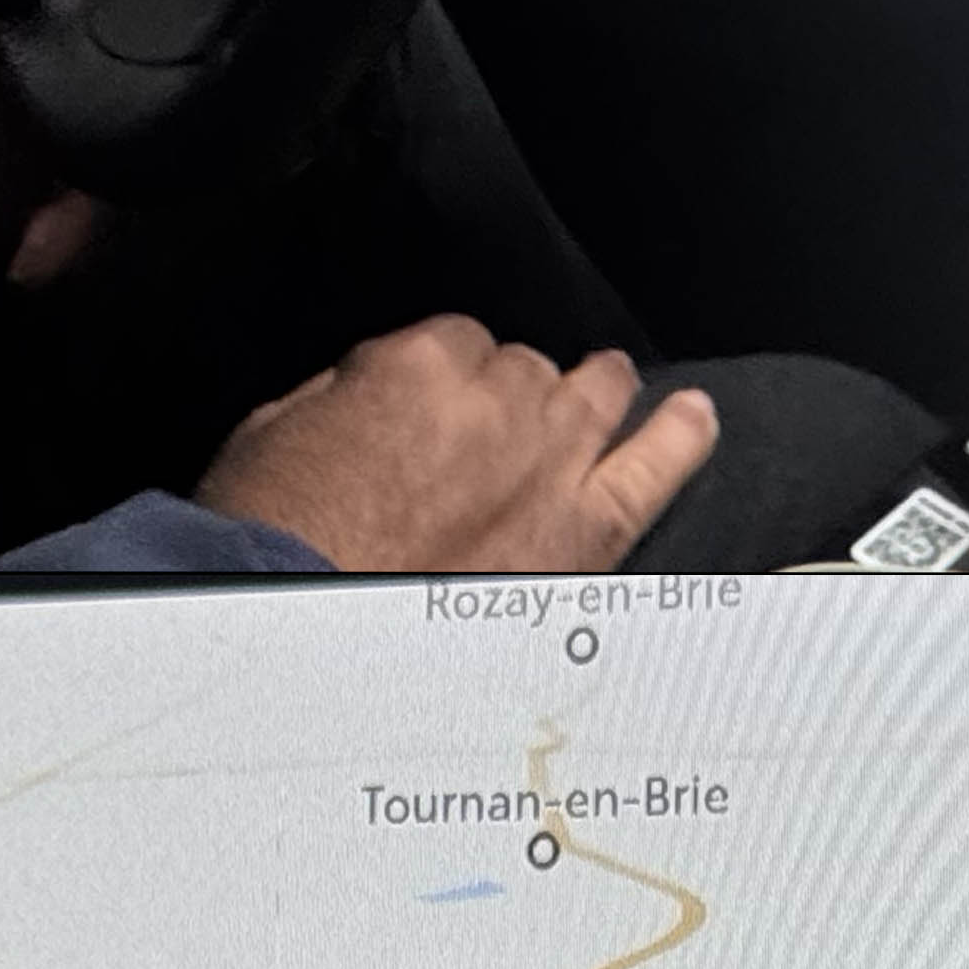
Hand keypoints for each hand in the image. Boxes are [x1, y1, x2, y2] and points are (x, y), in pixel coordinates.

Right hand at [207, 318, 717, 574]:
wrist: (297, 626)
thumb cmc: (271, 539)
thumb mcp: (274, 431)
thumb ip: (341, 395)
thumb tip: (369, 390)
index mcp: (419, 367)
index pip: (457, 341)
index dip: (443, 377)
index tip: (429, 410)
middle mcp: (500, 405)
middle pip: (524, 370)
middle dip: (507, 395)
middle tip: (484, 437)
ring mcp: (552, 468)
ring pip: (595, 397)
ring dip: (594, 391)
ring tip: (607, 388)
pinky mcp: (586, 535)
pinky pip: (654, 471)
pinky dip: (681, 440)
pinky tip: (697, 419)